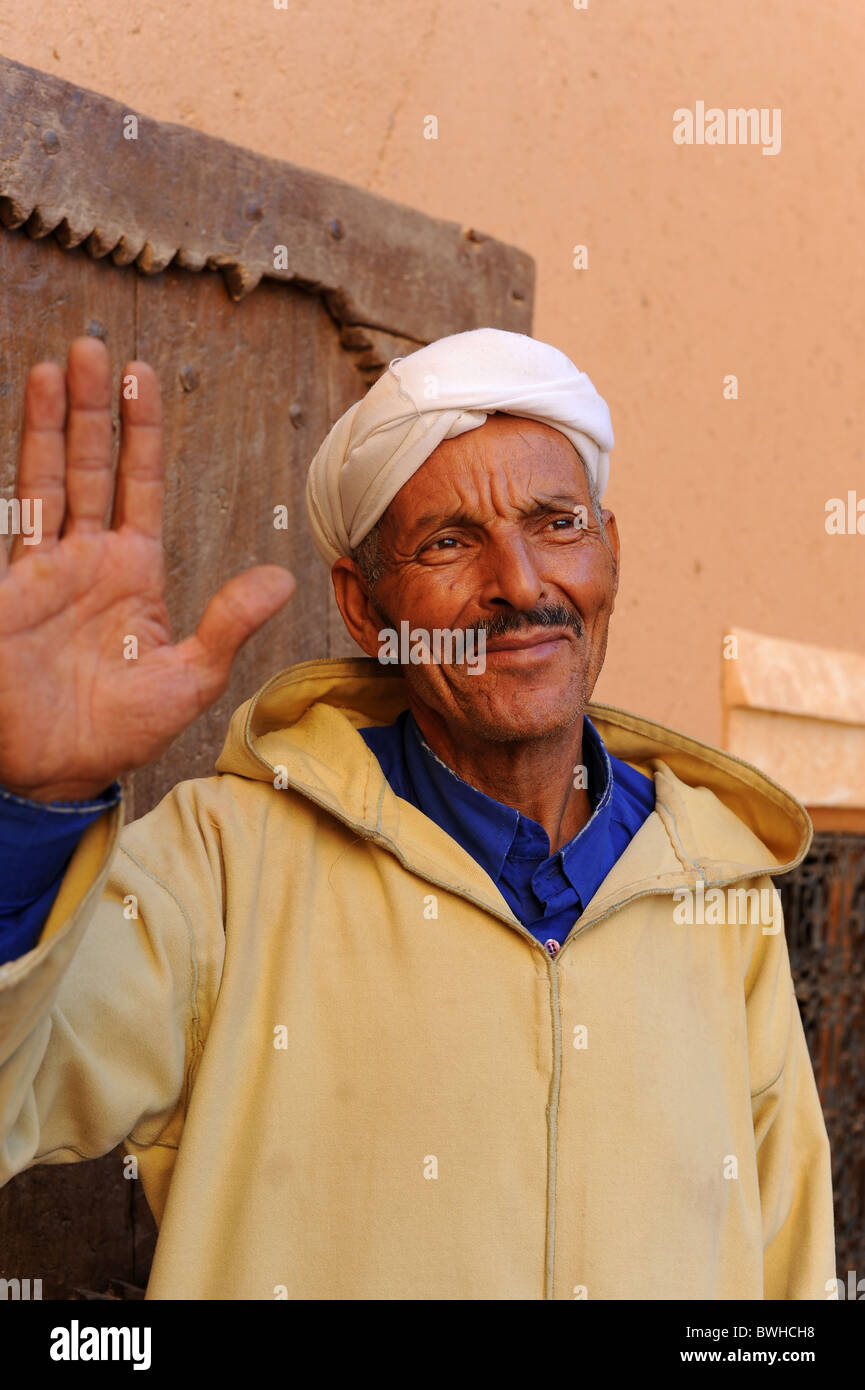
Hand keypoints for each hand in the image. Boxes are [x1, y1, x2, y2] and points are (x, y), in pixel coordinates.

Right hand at [0, 337, 295, 801]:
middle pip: (90, 465)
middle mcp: (87, 559)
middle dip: (93, 407)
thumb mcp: (186, 681)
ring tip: (56, 366)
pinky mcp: (5, 588)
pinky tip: (19, 427)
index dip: (141, 432)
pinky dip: (14, 472)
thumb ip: (227, 624)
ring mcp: (40, 569)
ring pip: (46, 478)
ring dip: (49, 423)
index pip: (141, 484)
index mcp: (134, 573)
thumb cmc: (117, 733)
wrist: (50, 772)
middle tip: (97, 348)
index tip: (142, 377)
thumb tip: (284, 576)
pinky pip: (11, 519)